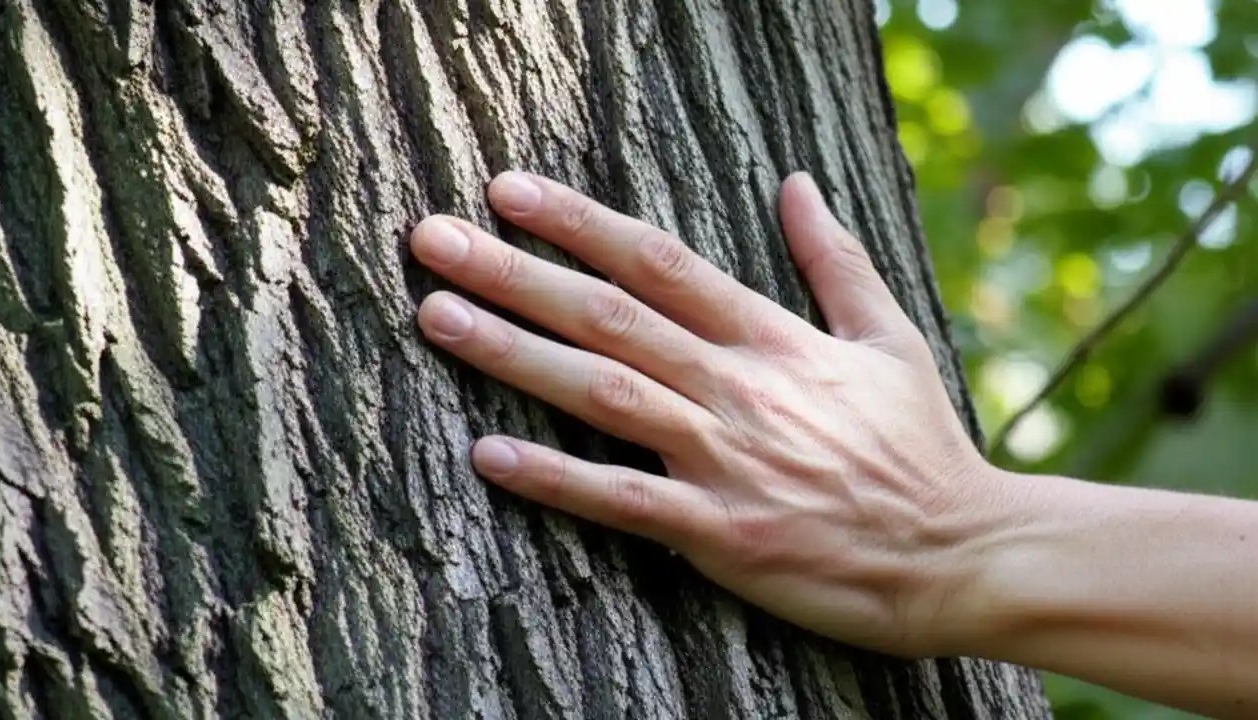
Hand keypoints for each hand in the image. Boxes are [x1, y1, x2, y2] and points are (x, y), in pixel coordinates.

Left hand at [410, 171, 1009, 657]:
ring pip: (604, 392)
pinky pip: (625, 500)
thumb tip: (797, 182)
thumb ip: (834, 258)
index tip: (510, 192)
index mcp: (774, 338)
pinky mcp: (723, 533)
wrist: (961, 553)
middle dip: (515, 272)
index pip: (660, 261)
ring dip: (515, 353)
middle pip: (610, 316)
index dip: (579, 222)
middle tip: (433, 239)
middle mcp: (739, 388)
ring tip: (438, 316)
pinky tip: (489, 453)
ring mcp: (727, 460)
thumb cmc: (921, 446)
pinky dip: (555, 477)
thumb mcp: (888, 336)